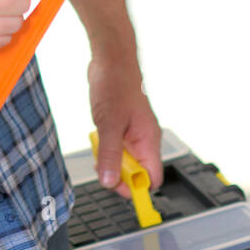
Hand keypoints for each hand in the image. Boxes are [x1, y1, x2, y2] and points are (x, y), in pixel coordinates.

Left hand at [87, 43, 162, 198]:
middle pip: (136, 172)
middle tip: (101, 163)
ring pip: (123, 160)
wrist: (110, 60)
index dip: (136, 188)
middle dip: (117, 173)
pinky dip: (104, 146)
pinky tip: (97, 134)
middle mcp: (144, 139)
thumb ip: (109, 155)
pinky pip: (115, 146)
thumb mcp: (109, 124)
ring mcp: (133, 133)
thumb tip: (108, 181)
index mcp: (149, 140)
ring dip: (108, 158)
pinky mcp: (122, 127)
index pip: (152, 178)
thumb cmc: (115, 85)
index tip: (117, 189)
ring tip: (98, 142)